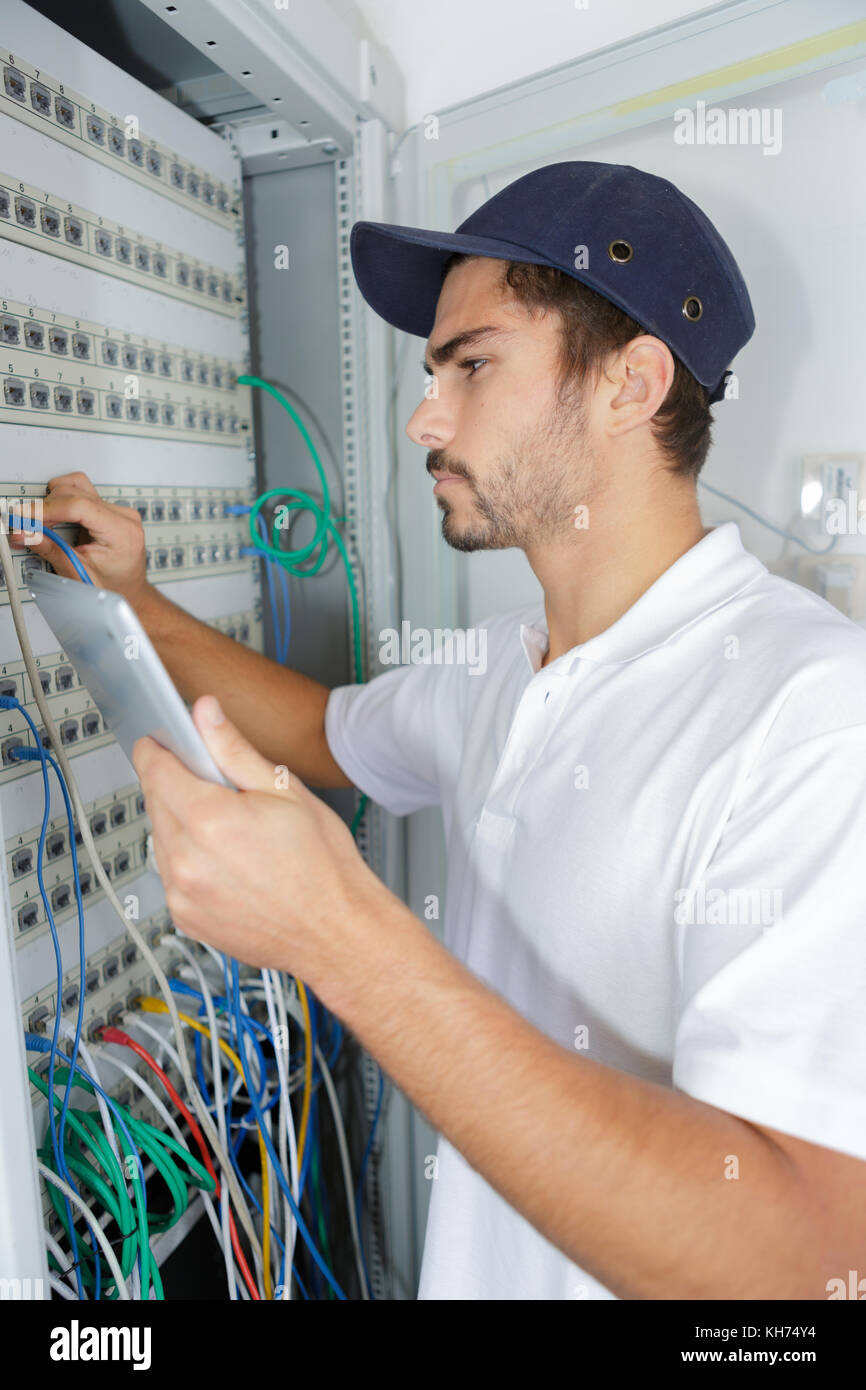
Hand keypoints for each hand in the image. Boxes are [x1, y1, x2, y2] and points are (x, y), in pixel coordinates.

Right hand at [10, 471, 149, 605]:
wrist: (128, 590)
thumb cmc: (112, 587)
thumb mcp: (78, 572)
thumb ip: (51, 550)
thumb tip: (26, 533)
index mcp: (122, 532)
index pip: (80, 506)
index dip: (48, 509)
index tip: (26, 516)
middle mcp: (123, 516)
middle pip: (75, 493)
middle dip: (47, 508)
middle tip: (31, 527)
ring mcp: (118, 510)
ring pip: (77, 486)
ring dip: (55, 501)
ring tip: (46, 523)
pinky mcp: (109, 508)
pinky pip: (82, 491)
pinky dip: (64, 499)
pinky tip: (58, 517)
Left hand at [132, 695, 381, 990]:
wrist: (336, 931)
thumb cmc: (322, 866)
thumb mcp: (285, 791)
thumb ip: (234, 749)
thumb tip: (205, 714)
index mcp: (208, 818)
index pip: (153, 767)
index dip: (158, 748)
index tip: (164, 742)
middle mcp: (185, 859)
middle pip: (155, 801)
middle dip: (178, 787)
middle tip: (223, 794)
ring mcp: (181, 893)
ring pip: (161, 839)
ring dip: (183, 826)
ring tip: (233, 836)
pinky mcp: (185, 917)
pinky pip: (171, 875)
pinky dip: (189, 863)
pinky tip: (228, 865)